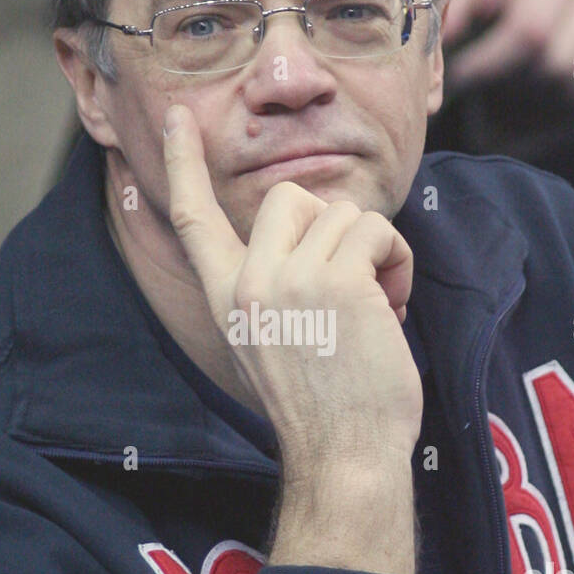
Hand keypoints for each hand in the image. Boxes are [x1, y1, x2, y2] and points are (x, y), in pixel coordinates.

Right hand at [162, 103, 423, 479]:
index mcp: (226, 299)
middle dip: (329, 224)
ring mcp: (291, 279)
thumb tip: (306, 236)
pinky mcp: (338, 281)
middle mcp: (250, 283)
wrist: (344, 455)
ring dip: (374, 251)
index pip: (192, 218)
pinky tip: (392, 309)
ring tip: (378, 306)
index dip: (182, 164)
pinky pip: (376, 231)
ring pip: (341, 212)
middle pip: (288, 196)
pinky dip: (396, 261)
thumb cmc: (321, 408)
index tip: (177, 119)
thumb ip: (269, 290)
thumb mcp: (268, 343)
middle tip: (353, 279)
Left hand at [443, 0, 573, 97]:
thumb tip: (431, 47)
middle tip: (482, 83)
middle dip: (512, 82)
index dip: (489, 62)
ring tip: (507, 80)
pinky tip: (534, 80)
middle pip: (557, 64)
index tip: (458, 77)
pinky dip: (558, 94)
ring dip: (535, 91)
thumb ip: (454, 6)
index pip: (530, 31)